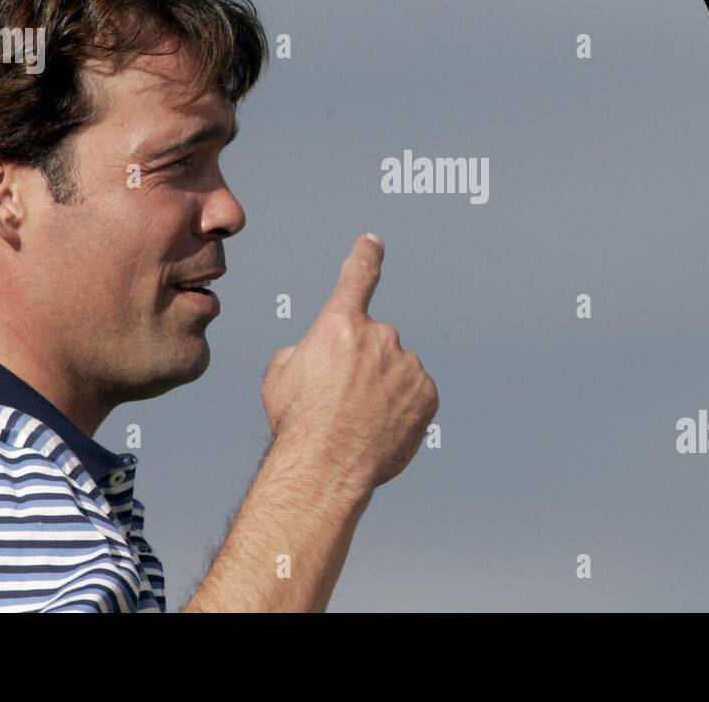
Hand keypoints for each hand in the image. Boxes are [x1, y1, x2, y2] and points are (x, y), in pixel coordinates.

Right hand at [261, 233, 437, 489]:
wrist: (325, 466)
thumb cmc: (298, 423)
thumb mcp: (280, 375)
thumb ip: (303, 351)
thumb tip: (314, 355)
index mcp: (339, 323)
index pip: (356, 277)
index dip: (365, 256)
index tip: (373, 242)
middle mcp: (379, 336)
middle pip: (372, 344)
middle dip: (360, 366)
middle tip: (340, 400)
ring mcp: (407, 365)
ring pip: (395, 371)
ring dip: (381, 389)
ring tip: (356, 422)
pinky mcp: (427, 394)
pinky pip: (415, 395)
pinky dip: (401, 409)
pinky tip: (379, 429)